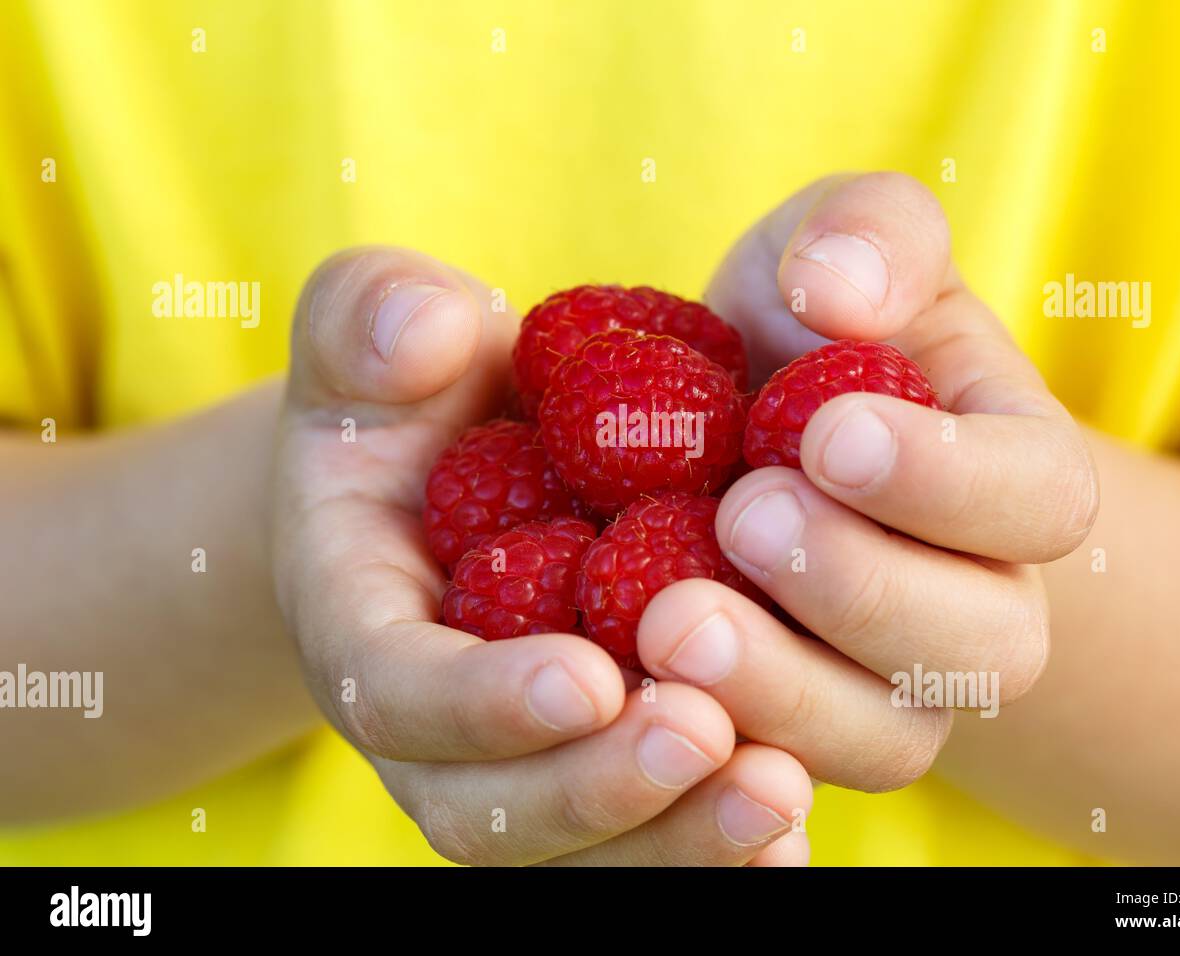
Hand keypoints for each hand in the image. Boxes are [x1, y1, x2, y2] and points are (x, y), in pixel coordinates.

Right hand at [270, 247, 812, 864]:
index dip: (484, 702)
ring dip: (672, 836)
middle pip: (488, 808)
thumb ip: (373, 316)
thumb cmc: (414, 388)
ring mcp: (514, 759)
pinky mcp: (591, 764)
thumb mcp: (375, 329)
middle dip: (595, 788)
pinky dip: (707, 850)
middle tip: (706, 736)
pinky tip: (787, 836)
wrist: (452, 457)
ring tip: (778, 791)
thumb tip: (427, 329)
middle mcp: (429, 724)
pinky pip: (640, 837)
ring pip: (577, 847)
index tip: (591, 676)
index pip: (397, 690)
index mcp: (360, 622)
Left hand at [635, 174, 1098, 791]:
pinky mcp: (802, 733)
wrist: (751, 423)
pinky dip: (713, 747)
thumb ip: (868, 236)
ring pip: (883, 738)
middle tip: (744, 517)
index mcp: (1015, 478)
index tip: (825, 432)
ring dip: (781, 690)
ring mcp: (893, 684)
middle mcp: (981, 602)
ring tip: (666, 622)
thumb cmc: (812, 325)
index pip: (1036, 499)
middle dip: (860, 588)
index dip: (944, 477)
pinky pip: (780, 774)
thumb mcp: (846, 243)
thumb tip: (840, 295)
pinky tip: (630, 690)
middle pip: (976, 646)